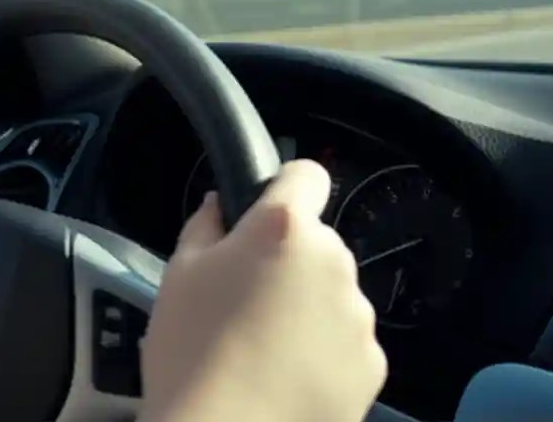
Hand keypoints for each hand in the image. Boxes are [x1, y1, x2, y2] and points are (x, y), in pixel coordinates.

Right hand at [140, 160, 386, 421]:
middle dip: (291, 261)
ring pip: (334, 293)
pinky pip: (348, 340)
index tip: (262, 218)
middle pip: (318, 243)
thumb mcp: (178, 276)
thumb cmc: (190, 352)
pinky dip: (326, 352)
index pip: (306, 174)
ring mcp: (359, 315)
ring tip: (267, 348)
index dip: (284, 189)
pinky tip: (289, 378)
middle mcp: (334, 261)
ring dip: (310, 307)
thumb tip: (223, 206)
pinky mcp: (373, 363)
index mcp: (284, 229)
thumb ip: (206, 227)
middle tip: (248, 299)